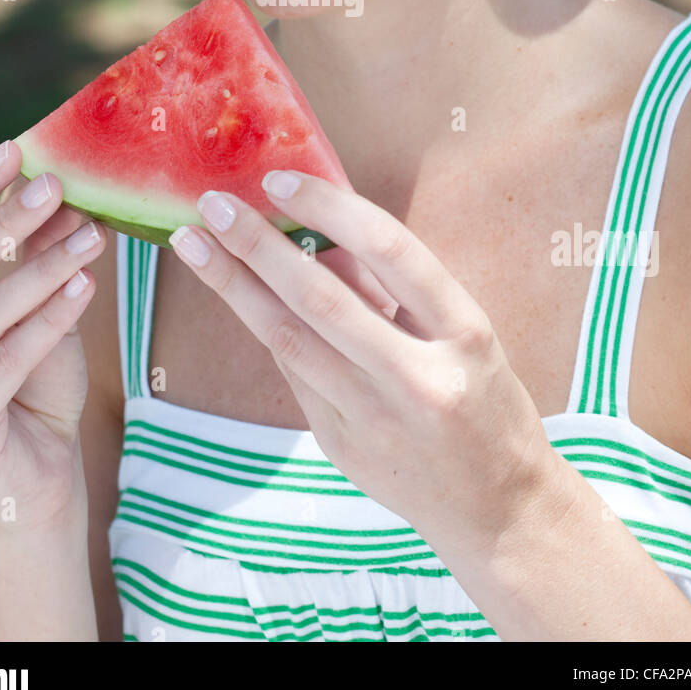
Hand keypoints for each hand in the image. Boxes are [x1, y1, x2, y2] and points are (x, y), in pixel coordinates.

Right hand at [0, 141, 106, 529]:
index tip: (17, 150)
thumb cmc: (33, 375)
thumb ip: (36, 250)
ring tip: (91, 237)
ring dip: (40, 270)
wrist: (39, 466)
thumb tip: (55, 179)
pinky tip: (86, 288)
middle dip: (4, 222)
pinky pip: (4, 363)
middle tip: (56, 186)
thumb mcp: (38, 300)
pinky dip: (49, 322)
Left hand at [168, 169, 553, 562]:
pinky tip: (237, 294)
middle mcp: (418, 377)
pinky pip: (293, 374)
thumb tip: (318, 228)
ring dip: (233, 285)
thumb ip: (394, 286)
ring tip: (193, 243)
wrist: (497, 507)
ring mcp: (374, 419)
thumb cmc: (484, 399)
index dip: (329, 208)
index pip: (390, 250)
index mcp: (464, 332)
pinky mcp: (340, 446)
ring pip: (288, 339)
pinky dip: (266, 328)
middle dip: (256, 244)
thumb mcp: (460, 331)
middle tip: (212, 204)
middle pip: (320, 297)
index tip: (279, 181)